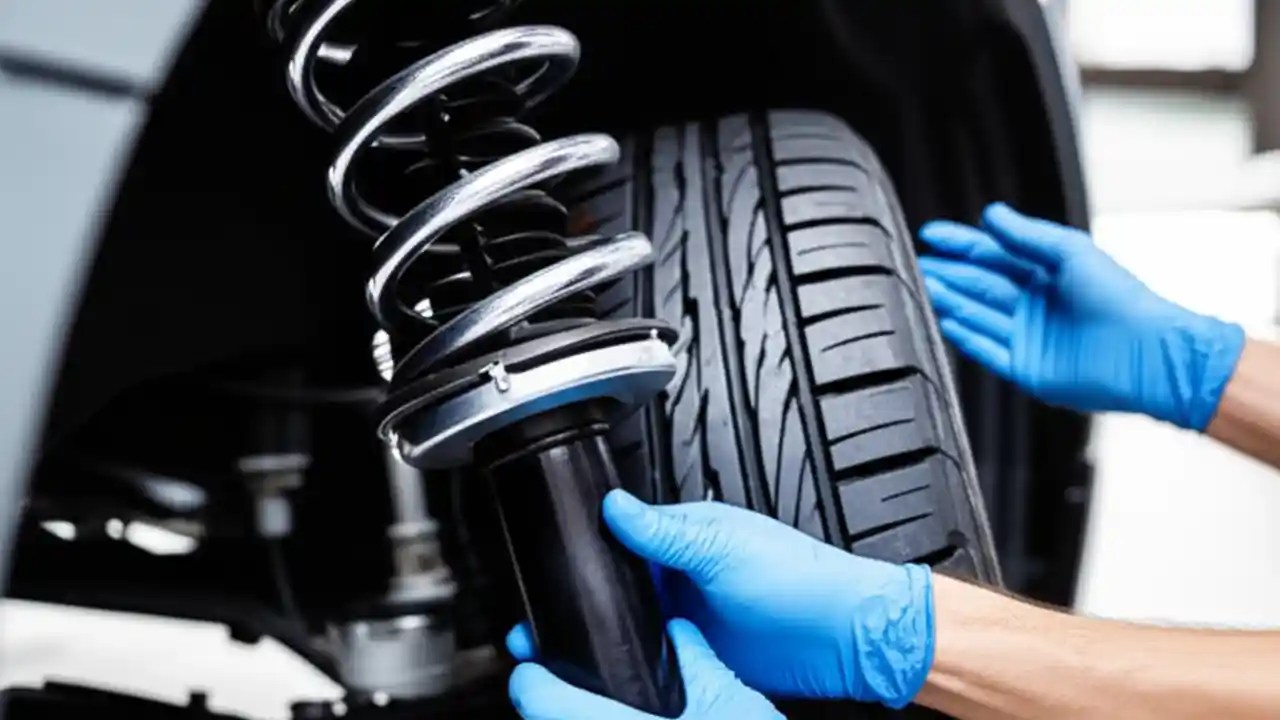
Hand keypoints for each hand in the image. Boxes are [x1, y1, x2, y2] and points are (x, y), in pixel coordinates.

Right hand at [506, 491, 932, 707]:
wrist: (841, 639)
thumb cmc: (798, 579)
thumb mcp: (721, 547)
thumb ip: (663, 532)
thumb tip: (612, 504)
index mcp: (689, 533)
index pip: (624, 532)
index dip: (590, 544)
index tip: (556, 557)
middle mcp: (686, 571)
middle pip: (624, 578)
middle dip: (595, 591)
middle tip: (559, 607)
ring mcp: (691, 612)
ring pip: (636, 617)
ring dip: (616, 624)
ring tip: (584, 634)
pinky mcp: (700, 650)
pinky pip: (657, 651)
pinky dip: (640, 654)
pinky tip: (624, 658)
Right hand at [919, 202, 1244, 429]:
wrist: (1147, 354)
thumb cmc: (1121, 299)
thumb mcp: (1070, 252)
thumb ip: (1026, 235)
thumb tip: (991, 214)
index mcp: (1046, 274)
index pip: (993, 254)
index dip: (961, 243)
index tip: (930, 233)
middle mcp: (1033, 305)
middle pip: (979, 284)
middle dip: (947, 272)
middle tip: (915, 262)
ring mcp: (1028, 338)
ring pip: (977, 315)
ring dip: (949, 300)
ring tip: (922, 284)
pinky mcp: (1026, 369)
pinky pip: (986, 351)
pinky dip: (965, 337)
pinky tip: (945, 321)